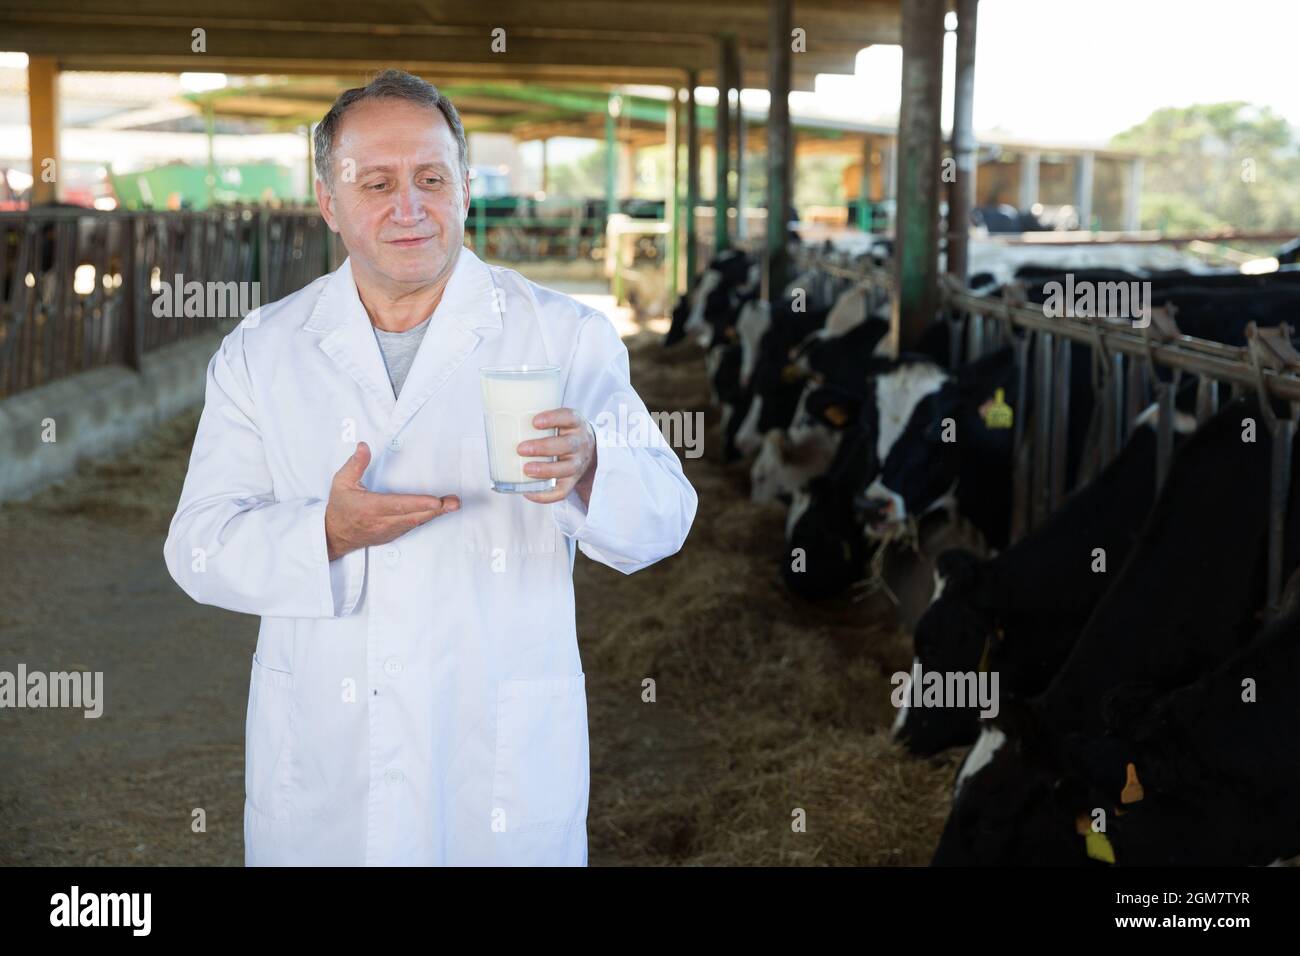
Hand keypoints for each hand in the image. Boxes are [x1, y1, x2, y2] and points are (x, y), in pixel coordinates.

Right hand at [324, 442, 459, 560]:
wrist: (334, 536)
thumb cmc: (339, 509)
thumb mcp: (341, 483)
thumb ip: (355, 464)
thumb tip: (364, 447)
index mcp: (370, 508)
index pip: (398, 505)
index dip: (418, 504)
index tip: (435, 501)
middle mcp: (381, 521)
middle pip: (414, 516)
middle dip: (437, 509)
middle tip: (454, 502)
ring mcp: (388, 530)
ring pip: (416, 522)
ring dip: (436, 514)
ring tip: (452, 504)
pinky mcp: (393, 535)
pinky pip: (412, 526)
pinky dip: (426, 518)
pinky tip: (438, 511)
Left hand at [518, 408, 597, 504]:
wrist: (586, 450)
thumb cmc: (561, 432)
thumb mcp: (557, 421)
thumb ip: (535, 420)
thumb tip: (497, 421)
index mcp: (575, 423)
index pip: (568, 417)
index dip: (553, 419)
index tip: (534, 422)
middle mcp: (580, 443)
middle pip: (566, 445)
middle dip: (543, 447)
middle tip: (521, 449)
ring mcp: (578, 463)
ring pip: (566, 469)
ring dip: (545, 470)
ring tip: (526, 469)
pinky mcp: (573, 481)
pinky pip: (562, 491)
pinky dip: (545, 495)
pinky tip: (528, 493)